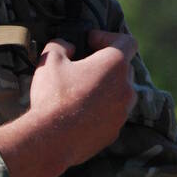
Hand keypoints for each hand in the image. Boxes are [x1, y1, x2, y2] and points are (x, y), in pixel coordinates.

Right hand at [27, 28, 138, 166]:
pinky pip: (112, 114)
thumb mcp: (50, 60)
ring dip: (105, 87)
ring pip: (120, 92)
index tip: (90, 41)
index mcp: (114, 64)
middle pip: (123, 67)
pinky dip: (101, 109)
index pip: (126, 41)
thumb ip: (61, 44)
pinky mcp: (115, 131)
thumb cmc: (53, 96)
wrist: (51, 140)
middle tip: (82, 65)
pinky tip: (79, 113)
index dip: (108, 37)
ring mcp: (122, 111)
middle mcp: (126, 87)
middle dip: (105, 63)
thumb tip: (68, 46)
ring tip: (81, 90)